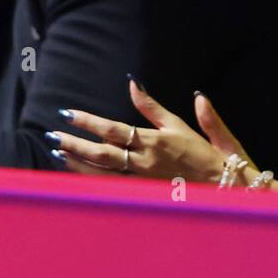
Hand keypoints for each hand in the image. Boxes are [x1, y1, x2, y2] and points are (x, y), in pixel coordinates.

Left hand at [52, 79, 251, 182]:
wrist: (225, 187)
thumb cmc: (207, 154)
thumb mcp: (181, 125)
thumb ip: (155, 106)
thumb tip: (135, 82)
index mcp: (155, 140)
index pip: (113, 128)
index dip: (88, 121)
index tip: (67, 113)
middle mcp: (145, 161)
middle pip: (101, 152)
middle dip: (74, 143)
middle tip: (52, 135)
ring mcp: (143, 181)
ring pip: (102, 172)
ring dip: (77, 162)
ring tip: (57, 152)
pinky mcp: (144, 194)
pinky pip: (110, 187)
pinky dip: (90, 179)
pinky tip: (76, 173)